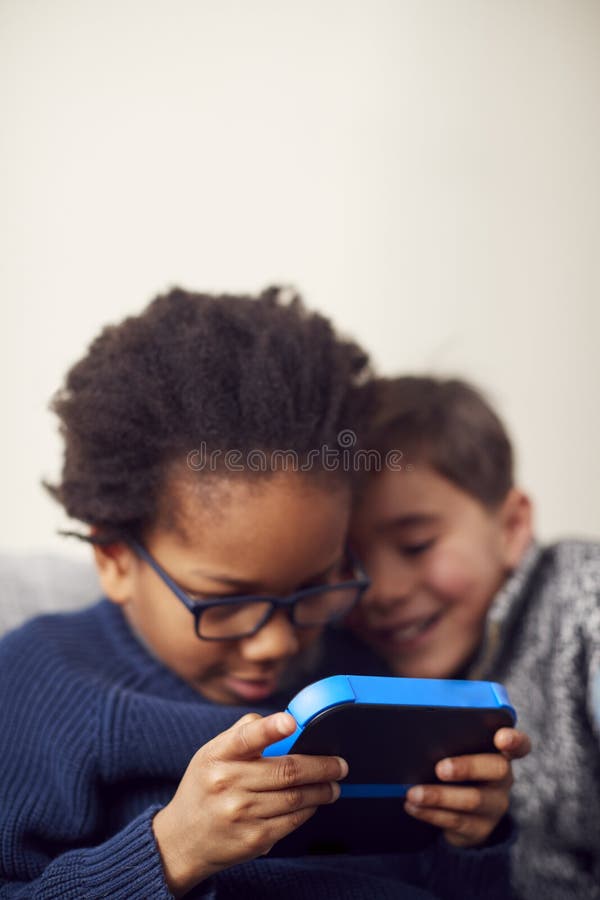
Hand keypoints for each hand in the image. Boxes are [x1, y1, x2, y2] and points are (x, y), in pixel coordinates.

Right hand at [152, 712, 347, 895]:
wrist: (182, 839)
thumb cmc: (205, 787)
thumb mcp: (211, 754)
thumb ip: (242, 734)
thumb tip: (279, 720)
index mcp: (217, 756)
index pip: (246, 738)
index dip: (271, 729)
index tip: (291, 722)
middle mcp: (227, 783)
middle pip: (286, 772)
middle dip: (322, 767)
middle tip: (340, 765)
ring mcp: (240, 813)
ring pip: (295, 797)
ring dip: (322, 790)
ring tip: (333, 785)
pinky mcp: (252, 839)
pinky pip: (292, 820)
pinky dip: (309, 809)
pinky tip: (313, 803)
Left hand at [404, 727, 531, 847]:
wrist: (461, 813)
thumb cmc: (456, 769)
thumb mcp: (458, 753)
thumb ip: (450, 741)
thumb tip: (418, 731)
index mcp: (501, 753)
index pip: (519, 745)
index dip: (514, 740)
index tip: (501, 737)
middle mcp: (503, 779)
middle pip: (496, 770)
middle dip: (466, 767)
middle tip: (439, 769)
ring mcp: (494, 806)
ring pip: (473, 800)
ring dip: (439, 796)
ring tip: (414, 793)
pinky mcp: (479, 828)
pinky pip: (456, 821)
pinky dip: (430, 813)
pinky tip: (413, 806)